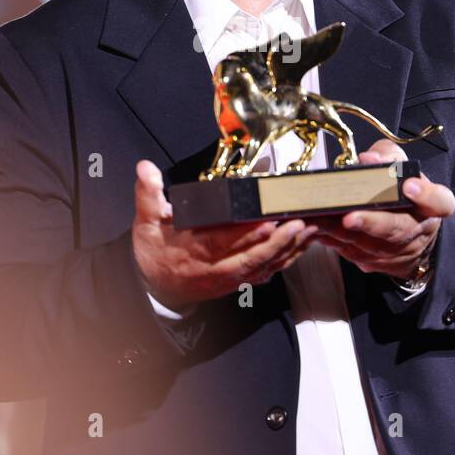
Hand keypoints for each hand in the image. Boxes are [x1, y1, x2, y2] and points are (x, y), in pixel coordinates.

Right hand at [131, 160, 319, 311]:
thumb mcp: (145, 222)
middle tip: (299, 224)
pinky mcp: (239, 280)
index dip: (246, 235)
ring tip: (309, 230)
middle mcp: (215, 267)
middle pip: (250, 257)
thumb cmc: (154, 251)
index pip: (222, 242)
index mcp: (193, 250)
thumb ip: (148, 194)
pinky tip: (303, 244)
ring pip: (263, 265)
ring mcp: (229, 276)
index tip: (266, 222)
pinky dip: (286, 258)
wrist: (155, 286)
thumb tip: (145, 169)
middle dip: (278, 242)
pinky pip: (266, 271)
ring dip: (288, 249)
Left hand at [310, 140, 454, 280]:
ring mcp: (396, 252)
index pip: (439, 201)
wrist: (409, 237)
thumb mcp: (402, 168)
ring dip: (341, 233)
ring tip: (319, 218)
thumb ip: (388, 157)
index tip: (409, 186)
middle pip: (397, 229)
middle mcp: (418, 230)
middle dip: (371, 223)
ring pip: (368, 244)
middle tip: (349, 217)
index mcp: (431, 205)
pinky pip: (352, 253)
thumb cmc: (402, 192)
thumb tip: (369, 158)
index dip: (426, 195)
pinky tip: (315, 228)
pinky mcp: (375, 263)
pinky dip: (332, 241)